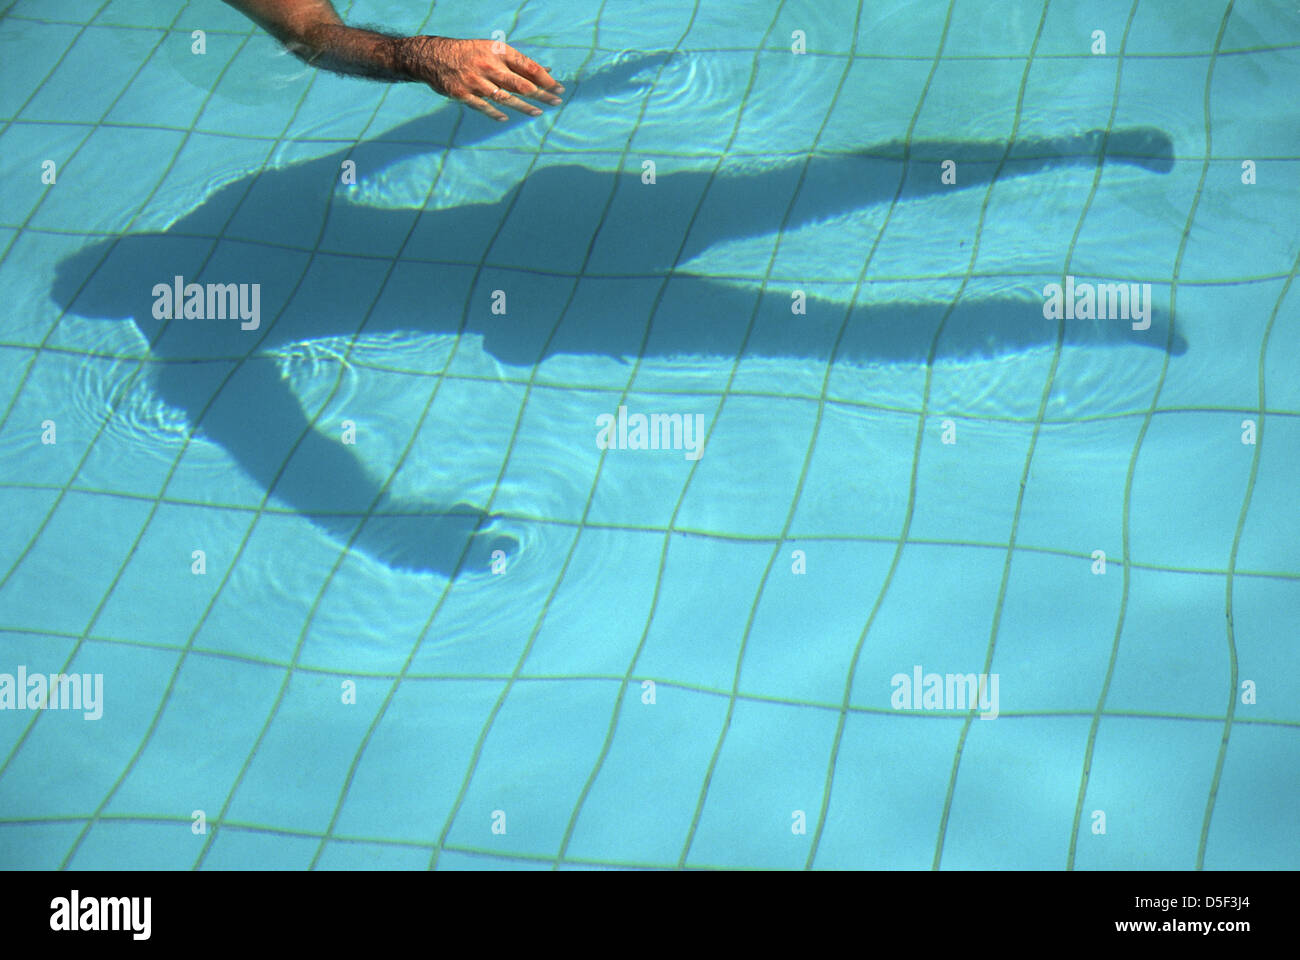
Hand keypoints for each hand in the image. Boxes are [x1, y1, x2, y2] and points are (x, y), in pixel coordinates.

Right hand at [397, 36, 563, 120]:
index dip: (545, 78)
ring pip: (505, 97)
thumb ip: (518, 63)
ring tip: (538, 112)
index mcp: (497, 52)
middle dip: (541, 94)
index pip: (528, 66)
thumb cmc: (470, 54)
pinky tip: (506, 118)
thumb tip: (546, 72)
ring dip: (523, 106)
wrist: (433, 57)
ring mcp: (476, 81)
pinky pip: (482, 106)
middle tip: (556, 102)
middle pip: (521, 83)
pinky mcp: (463, 94)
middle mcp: (488, 65)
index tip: (559, 88)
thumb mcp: (493, 51)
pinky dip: (495, 113)